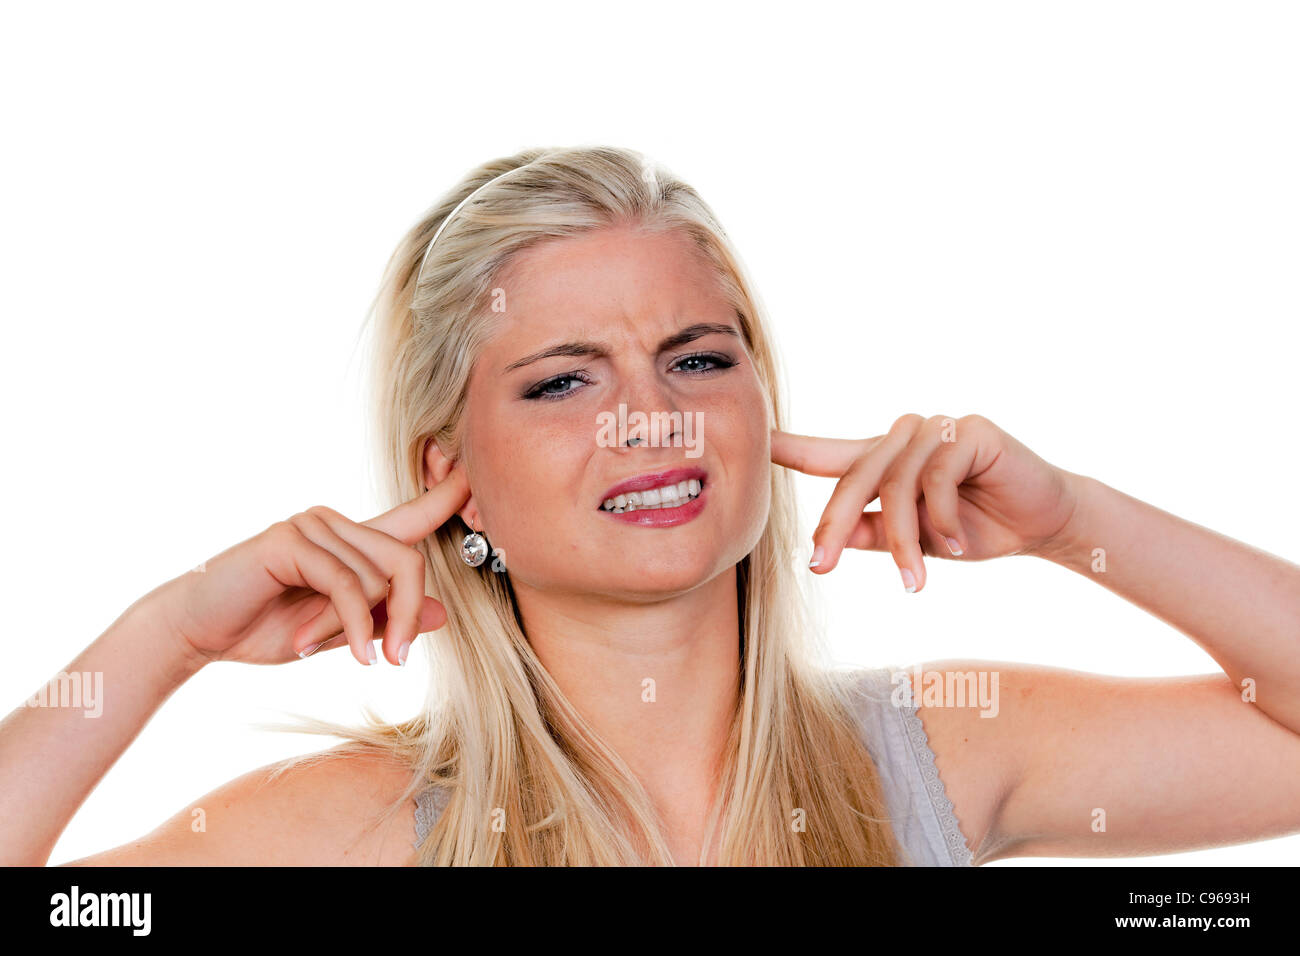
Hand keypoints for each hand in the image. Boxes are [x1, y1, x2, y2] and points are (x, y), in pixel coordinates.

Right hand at [154, 464, 470, 665]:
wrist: (196, 632)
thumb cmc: (263, 628)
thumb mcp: (338, 633)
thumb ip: (384, 619)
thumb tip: (439, 612)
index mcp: (353, 541)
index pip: (414, 513)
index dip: (448, 495)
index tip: (477, 476)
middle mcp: (338, 523)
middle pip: (408, 559)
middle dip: (407, 614)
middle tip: (397, 660)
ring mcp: (314, 525)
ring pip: (378, 577)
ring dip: (361, 629)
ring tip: (339, 654)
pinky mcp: (292, 539)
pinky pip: (347, 583)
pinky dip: (352, 625)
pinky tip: (349, 655)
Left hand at [772, 414, 1080, 591]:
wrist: (1044, 523)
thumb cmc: (974, 530)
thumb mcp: (915, 541)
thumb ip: (870, 534)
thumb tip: (824, 544)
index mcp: (884, 461)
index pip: (825, 454)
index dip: (787, 448)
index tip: (748, 442)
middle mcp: (903, 437)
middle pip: (853, 478)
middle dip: (834, 526)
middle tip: (819, 568)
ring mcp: (935, 429)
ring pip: (895, 485)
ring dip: (904, 541)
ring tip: (916, 582)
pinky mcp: (969, 431)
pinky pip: (937, 478)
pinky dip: (943, 520)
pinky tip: (958, 545)